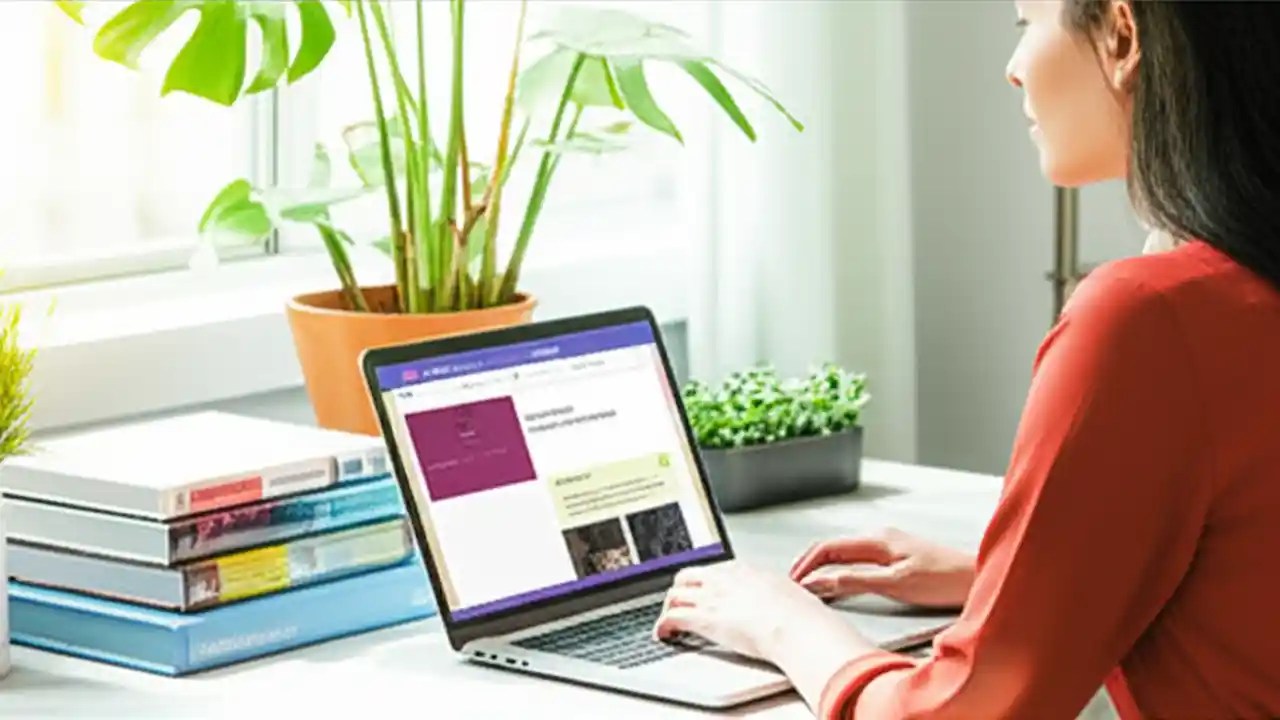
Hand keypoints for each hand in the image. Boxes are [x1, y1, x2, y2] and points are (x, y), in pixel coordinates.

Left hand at [652, 560, 834, 660]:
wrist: (793, 623)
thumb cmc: (797, 613)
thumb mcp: (789, 594)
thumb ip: (780, 596)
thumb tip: (789, 603)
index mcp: (743, 570)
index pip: (713, 571)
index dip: (705, 583)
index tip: (704, 592)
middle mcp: (722, 579)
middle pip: (687, 576)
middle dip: (680, 590)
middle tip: (679, 604)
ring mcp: (710, 597)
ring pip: (674, 595)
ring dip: (668, 608)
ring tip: (668, 621)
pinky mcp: (702, 618)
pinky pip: (671, 618)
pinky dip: (662, 626)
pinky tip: (663, 634)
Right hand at [789, 528, 975, 608]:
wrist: (976, 578)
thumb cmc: (943, 580)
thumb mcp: (895, 583)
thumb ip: (856, 581)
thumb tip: (821, 581)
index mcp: (876, 539)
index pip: (828, 548)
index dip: (806, 565)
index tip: (793, 583)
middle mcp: (879, 537)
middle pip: (833, 548)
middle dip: (810, 564)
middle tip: (794, 585)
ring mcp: (888, 545)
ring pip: (845, 554)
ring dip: (825, 567)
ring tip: (811, 586)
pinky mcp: (896, 556)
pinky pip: (858, 559)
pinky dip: (841, 570)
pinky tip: (840, 583)